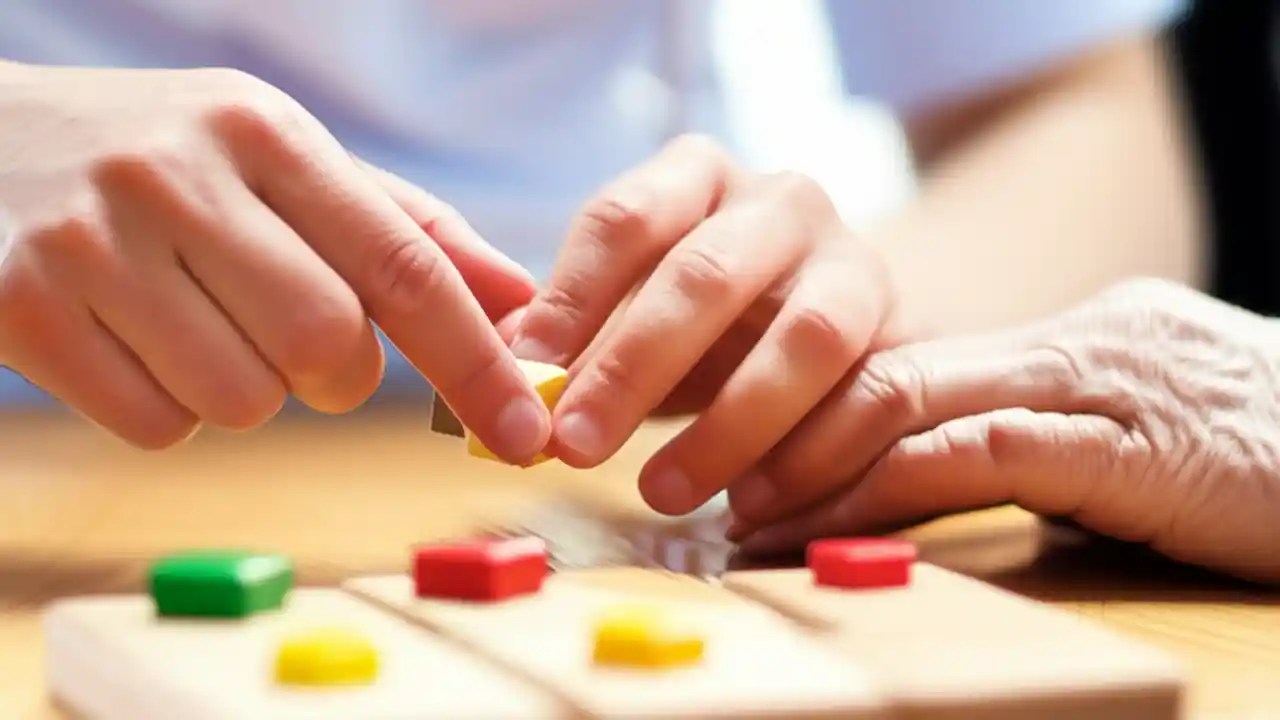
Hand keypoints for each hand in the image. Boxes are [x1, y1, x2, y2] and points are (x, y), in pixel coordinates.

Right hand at [0, 62, 547, 459]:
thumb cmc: (168, 161)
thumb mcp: (282, 161)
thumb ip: (403, 230)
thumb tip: (519, 303)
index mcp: (263, 131)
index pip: (402, 264)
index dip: (475, 361)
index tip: (527, 431)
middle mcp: (177, 176)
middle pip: (327, 347)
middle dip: (337, 376)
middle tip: (299, 341)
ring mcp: (89, 243)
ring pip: (244, 401)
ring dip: (246, 391)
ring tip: (195, 322)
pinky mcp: (20, 310)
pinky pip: (158, 426)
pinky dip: (168, 409)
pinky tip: (134, 340)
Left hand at [511, 134, 908, 513]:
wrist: (838, 331)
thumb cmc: (708, 323)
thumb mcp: (635, 316)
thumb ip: (577, 341)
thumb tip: (500, 381)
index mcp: (699, 175)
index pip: (624, 220)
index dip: (570, 299)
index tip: (523, 374)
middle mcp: (783, 200)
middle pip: (708, 274)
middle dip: (633, 365)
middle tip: (573, 445)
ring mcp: (855, 260)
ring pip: (808, 337)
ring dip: (729, 425)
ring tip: (659, 492)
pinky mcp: (907, 332)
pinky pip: (869, 396)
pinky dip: (805, 460)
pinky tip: (746, 504)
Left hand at [731, 278, 1279, 583]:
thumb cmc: (1270, 467)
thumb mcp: (1141, 451)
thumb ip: (1050, 455)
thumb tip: (948, 490)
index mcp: (1067, 345)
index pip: (909, 367)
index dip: (813, 415)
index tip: (746, 463)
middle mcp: (1070, 345)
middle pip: (889, 374)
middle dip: (783, 432)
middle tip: (709, 486)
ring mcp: (1099, 385)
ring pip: (916, 407)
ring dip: (815, 466)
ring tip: (743, 516)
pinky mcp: (1131, 444)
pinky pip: (984, 455)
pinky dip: (892, 492)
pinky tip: (834, 527)